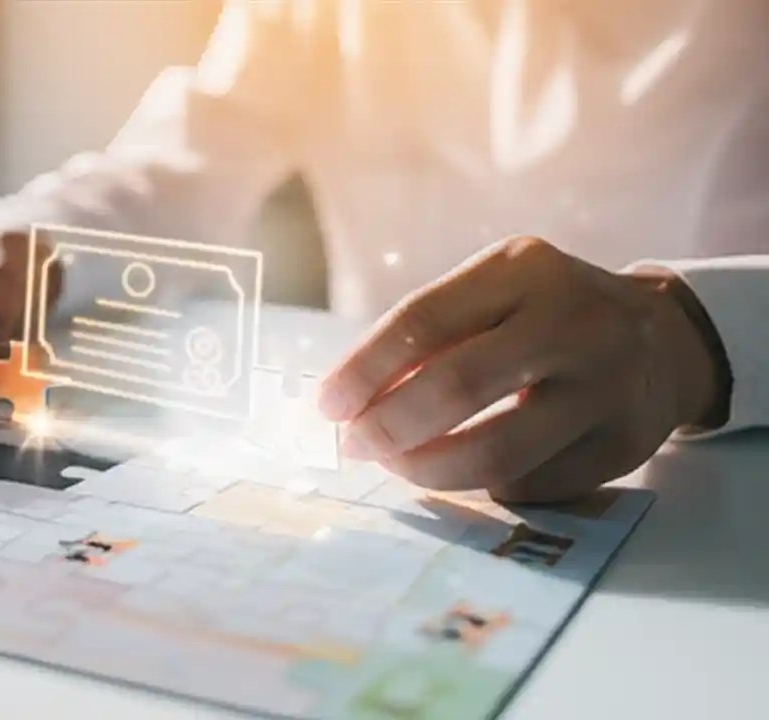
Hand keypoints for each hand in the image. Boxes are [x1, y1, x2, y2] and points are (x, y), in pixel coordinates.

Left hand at [317, 237, 730, 502]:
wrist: (660, 339)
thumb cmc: (543, 316)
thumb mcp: (494, 294)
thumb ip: (429, 338)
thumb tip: (344, 405)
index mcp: (523, 268)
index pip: (422, 320)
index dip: (363, 370)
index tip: (327, 407)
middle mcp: (572, 321)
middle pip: (455, 387)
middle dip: (388, 426)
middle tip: (357, 446)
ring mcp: (606, 386)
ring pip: (495, 453)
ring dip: (427, 470)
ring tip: (399, 465)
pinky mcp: (624, 446)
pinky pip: (530, 484)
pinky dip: (485, 485)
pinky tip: (473, 469)